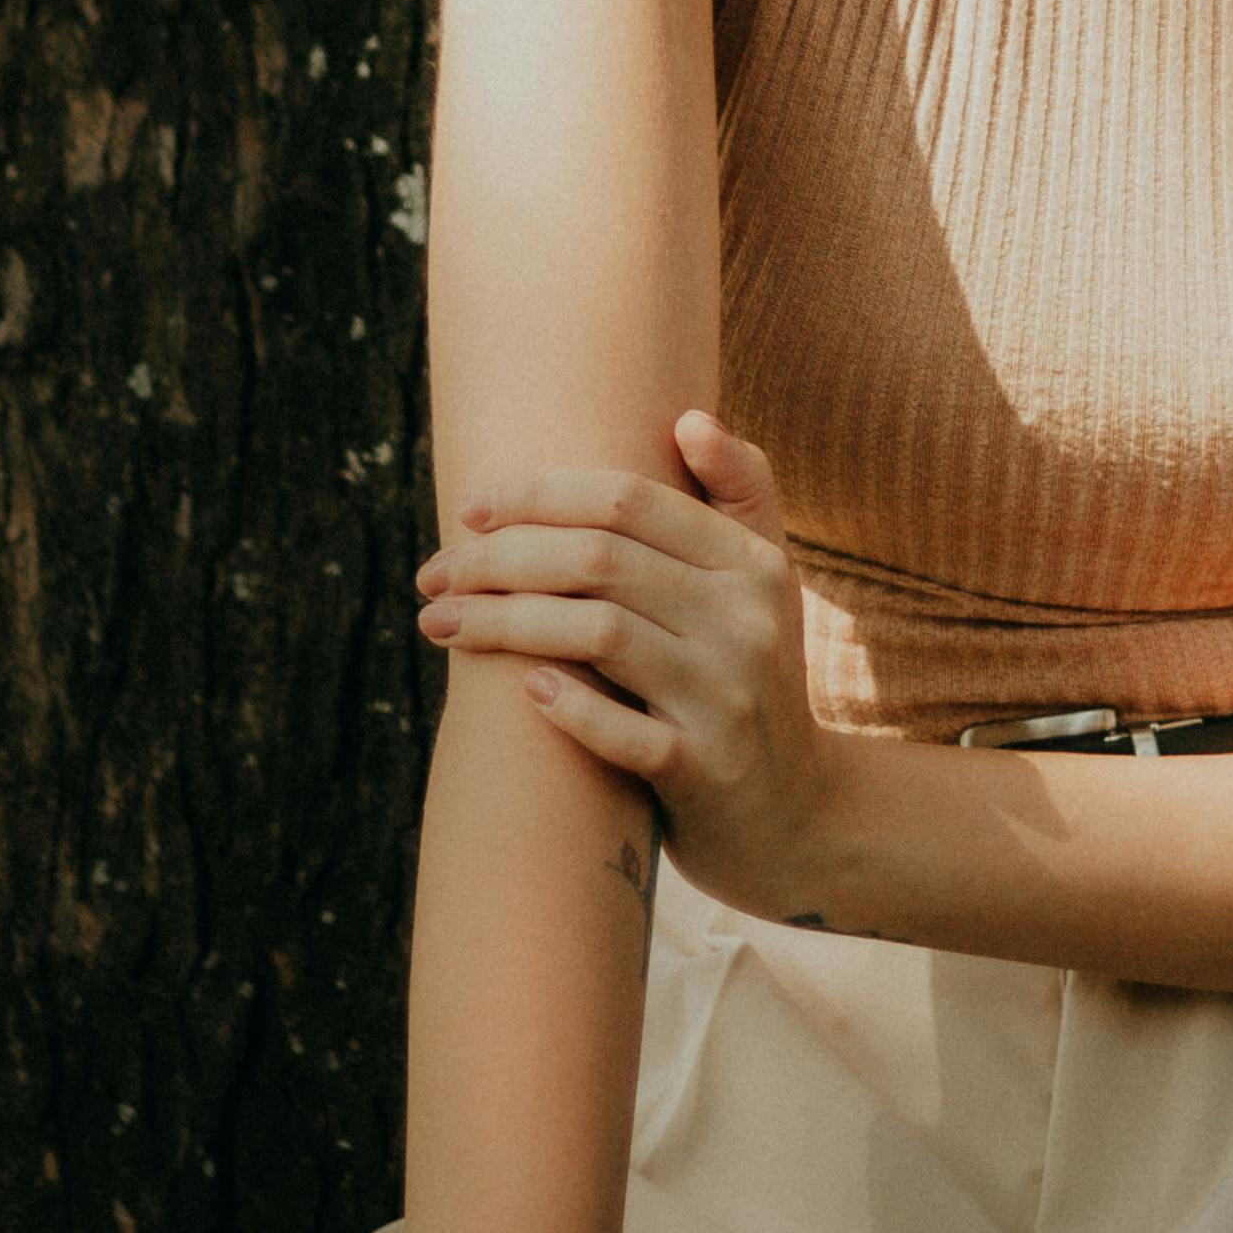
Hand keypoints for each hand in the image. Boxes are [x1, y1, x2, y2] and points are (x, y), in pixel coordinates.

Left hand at [416, 415, 843, 922]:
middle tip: (432, 574)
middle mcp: (745, 620)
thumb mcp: (765, 582)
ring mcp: (726, 698)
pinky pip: (623, 733)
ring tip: (439, 625)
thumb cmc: (753, 680)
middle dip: (499, 559)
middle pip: (601, 559)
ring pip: (599, 633)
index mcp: (752, 562)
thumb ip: (738, 492)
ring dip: (503, 623)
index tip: (469, 509)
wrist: (800, 815)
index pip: (629, 499)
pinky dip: (566, 707)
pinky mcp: (705, 771)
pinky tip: (519, 688)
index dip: (538, 495)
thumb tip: (687, 418)